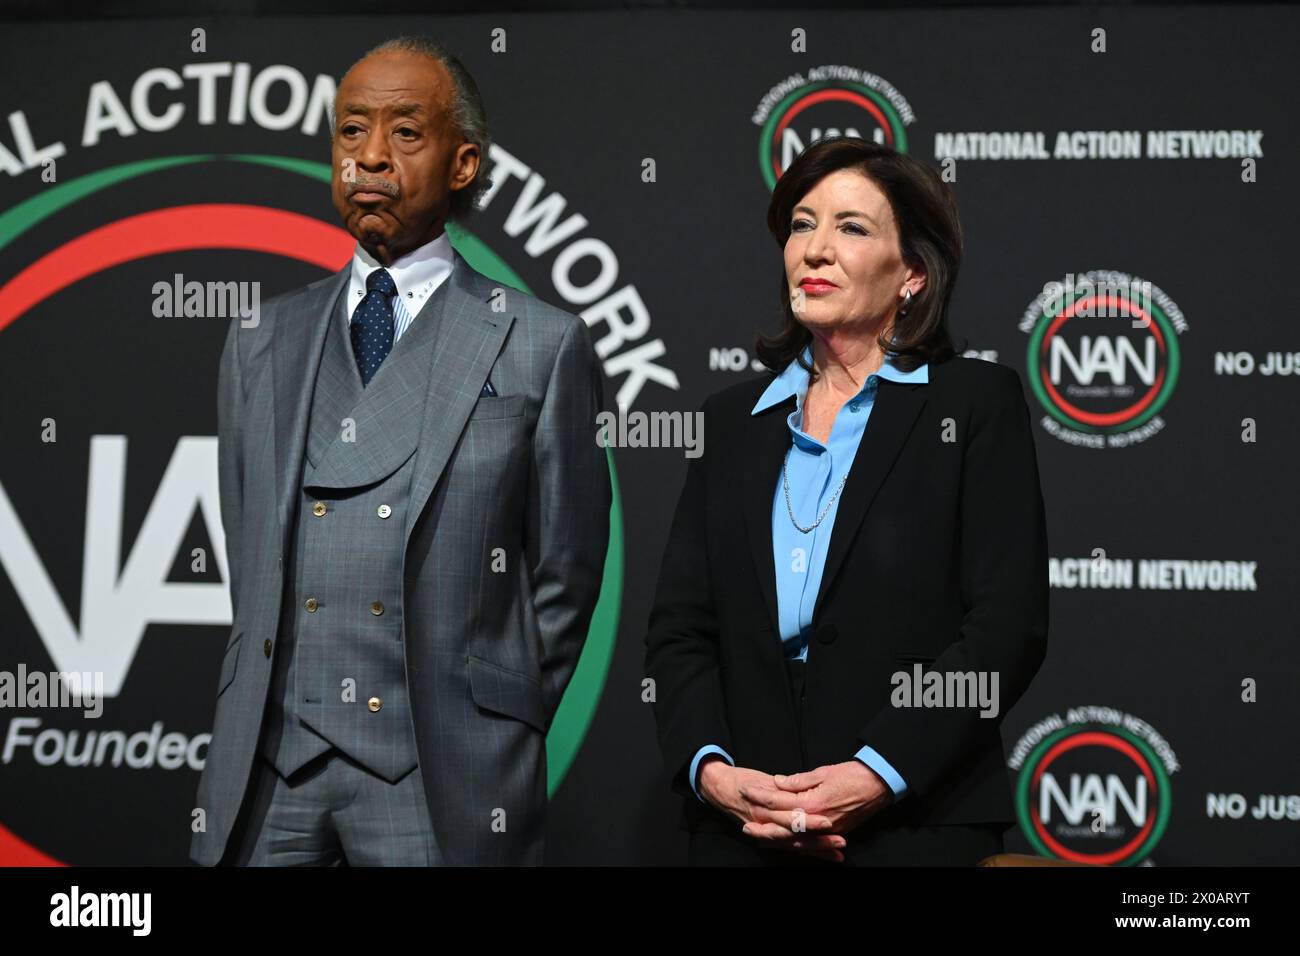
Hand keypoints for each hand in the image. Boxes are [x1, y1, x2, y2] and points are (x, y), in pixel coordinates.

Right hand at [698, 757, 845, 861]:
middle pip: (795, 834)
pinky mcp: (767, 835)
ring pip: (793, 844)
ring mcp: (766, 830)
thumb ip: (784, 786)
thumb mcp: (762, 779)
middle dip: (818, 840)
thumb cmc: (740, 779)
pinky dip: (805, 852)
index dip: (809, 821)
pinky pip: (787, 847)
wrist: (717, 787)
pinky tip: (825, 857)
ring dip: (816, 849)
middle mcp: (767, 821)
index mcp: (767, 803)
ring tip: (837, 853)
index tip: (828, 822)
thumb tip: (800, 788)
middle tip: (840, 841)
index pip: (791, 814)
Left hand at [741, 761, 892, 843]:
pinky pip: (812, 843)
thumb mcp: (822, 772)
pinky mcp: (835, 832)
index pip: (779, 801)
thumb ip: (797, 780)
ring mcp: (826, 830)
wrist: (878, 785)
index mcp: (812, 803)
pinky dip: (797, 845)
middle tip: (745, 827)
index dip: (760, 795)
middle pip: (783, 827)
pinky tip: (786, 845)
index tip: (745, 791)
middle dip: (763, 827)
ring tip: (760, 839)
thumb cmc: (852, 775)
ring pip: (796, 839)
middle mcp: (817, 820)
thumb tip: (777, 783)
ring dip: (777, 840)